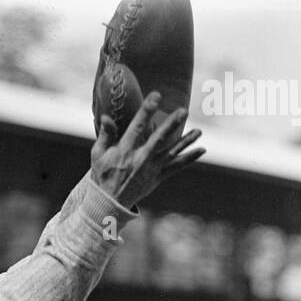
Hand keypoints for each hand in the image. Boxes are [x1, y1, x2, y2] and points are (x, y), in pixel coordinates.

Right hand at [91, 92, 204, 208]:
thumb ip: (105, 134)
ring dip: (186, 141)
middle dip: (171, 125)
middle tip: (183, 111)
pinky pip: (176, 167)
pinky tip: (202, 150)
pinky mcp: (157, 178)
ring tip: (199, 131)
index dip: (147, 111)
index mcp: (125, 151)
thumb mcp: (98, 154)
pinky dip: (189, 159)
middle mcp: (140, 160)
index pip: (137, 127)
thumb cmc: (102, 175)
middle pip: (158, 139)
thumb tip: (106, 116)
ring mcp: (150, 170)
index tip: (156, 96)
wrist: (109, 204)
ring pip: (171, 153)